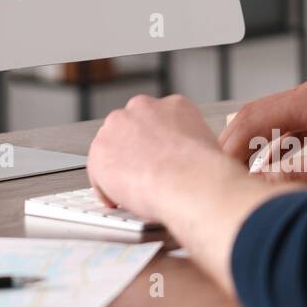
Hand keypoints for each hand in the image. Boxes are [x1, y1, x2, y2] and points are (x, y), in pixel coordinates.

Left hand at [87, 93, 241, 221]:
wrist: (189, 181)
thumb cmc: (203, 171)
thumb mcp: (208, 145)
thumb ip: (190, 144)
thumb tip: (188, 160)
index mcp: (173, 105)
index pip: (157, 120)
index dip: (156, 143)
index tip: (158, 159)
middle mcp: (142, 108)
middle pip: (131, 128)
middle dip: (134, 151)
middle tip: (143, 175)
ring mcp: (118, 127)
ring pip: (112, 147)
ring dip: (118, 167)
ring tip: (131, 191)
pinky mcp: (100, 150)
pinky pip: (98, 171)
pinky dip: (106, 188)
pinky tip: (118, 200)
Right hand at [218, 78, 306, 183]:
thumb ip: (298, 171)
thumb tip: (263, 179)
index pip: (252, 117)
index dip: (230, 144)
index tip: (216, 166)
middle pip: (258, 116)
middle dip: (238, 144)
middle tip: (221, 170)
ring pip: (274, 123)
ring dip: (258, 147)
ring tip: (244, 173)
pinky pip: (292, 128)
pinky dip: (277, 147)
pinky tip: (275, 167)